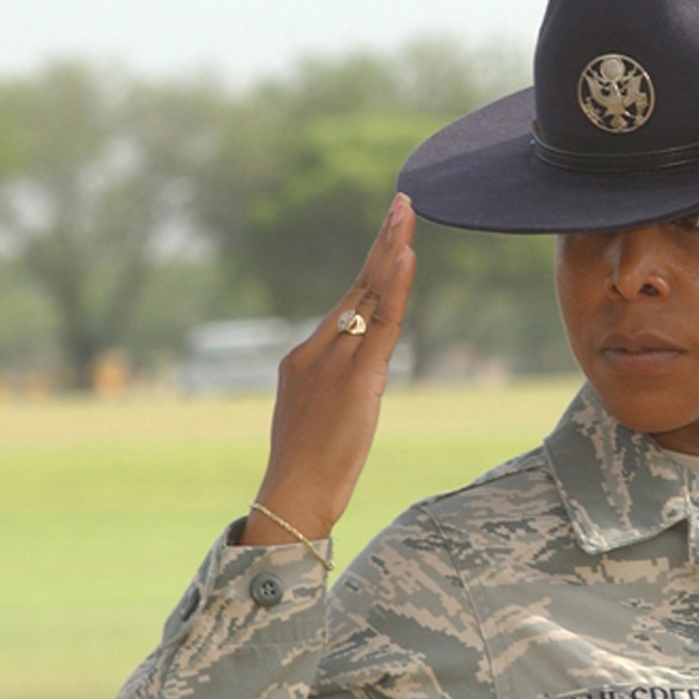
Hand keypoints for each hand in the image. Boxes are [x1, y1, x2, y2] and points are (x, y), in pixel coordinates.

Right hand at [238, 194, 417, 546]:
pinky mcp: (355, 379)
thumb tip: (363, 375)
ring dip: (391, 251)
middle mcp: (316, 350)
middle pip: (357, 286)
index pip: (348, 304)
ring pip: (368, 296)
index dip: (373, 267)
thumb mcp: (320, 416)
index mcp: (304, 357)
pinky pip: (381, 324)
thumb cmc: (306, 470)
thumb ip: (339, 386)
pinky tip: (406, 256)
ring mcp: (333, 362)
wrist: (292, 497)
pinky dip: (394, 288)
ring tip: (407, 212)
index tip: (390, 232)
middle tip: (403, 201)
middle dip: (382, 242)